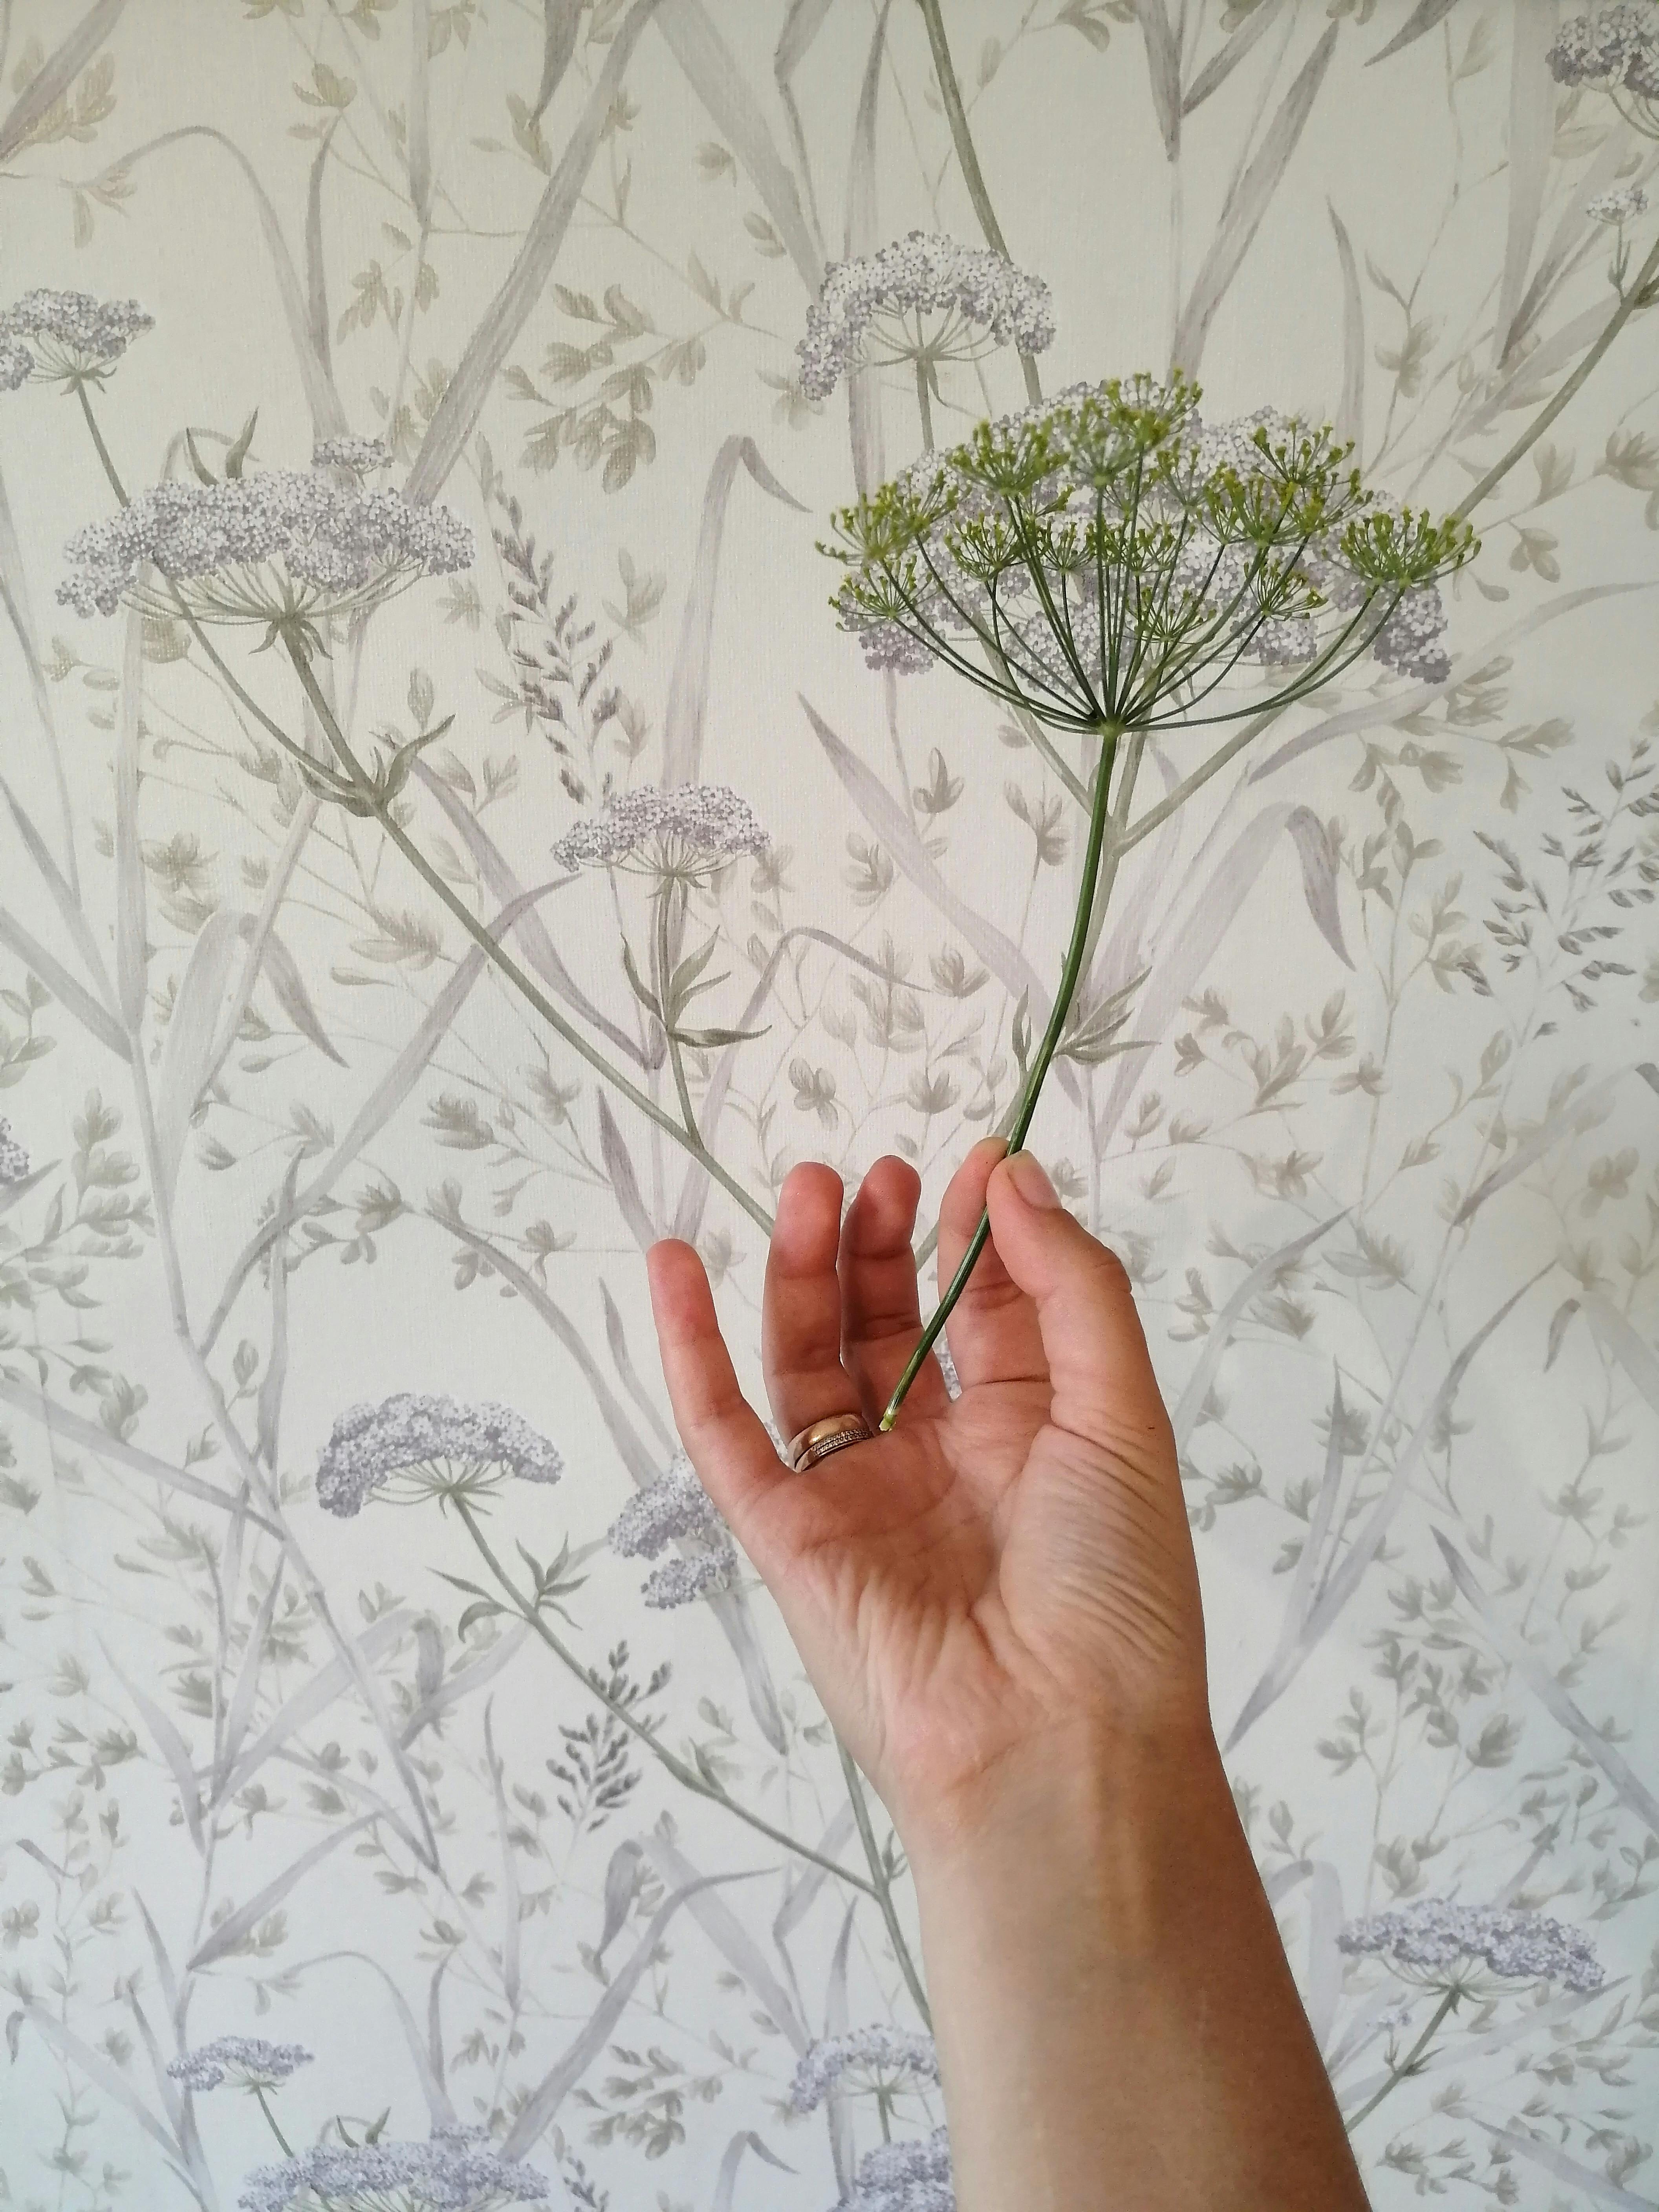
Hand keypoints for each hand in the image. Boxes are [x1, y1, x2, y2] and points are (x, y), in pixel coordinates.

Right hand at [646, 1139, 1211, 1848]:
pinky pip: (725, 1433)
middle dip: (883, 1244)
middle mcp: (939, 1460)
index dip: (978, 1234)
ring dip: (803, 1272)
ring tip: (813, 1187)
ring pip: (809, 1363)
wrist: (1055, 1741)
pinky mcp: (786, 1537)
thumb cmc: (1115, 1585)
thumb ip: (1072, 1289)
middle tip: (880, 1174)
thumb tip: (1013, 1174)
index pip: (988, 1311)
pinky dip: (691, 1352)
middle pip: (889, 1327)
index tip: (977, 1161)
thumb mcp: (1124, 1414)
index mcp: (1030, 1436)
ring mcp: (857, 1497)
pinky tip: (675, 1266)